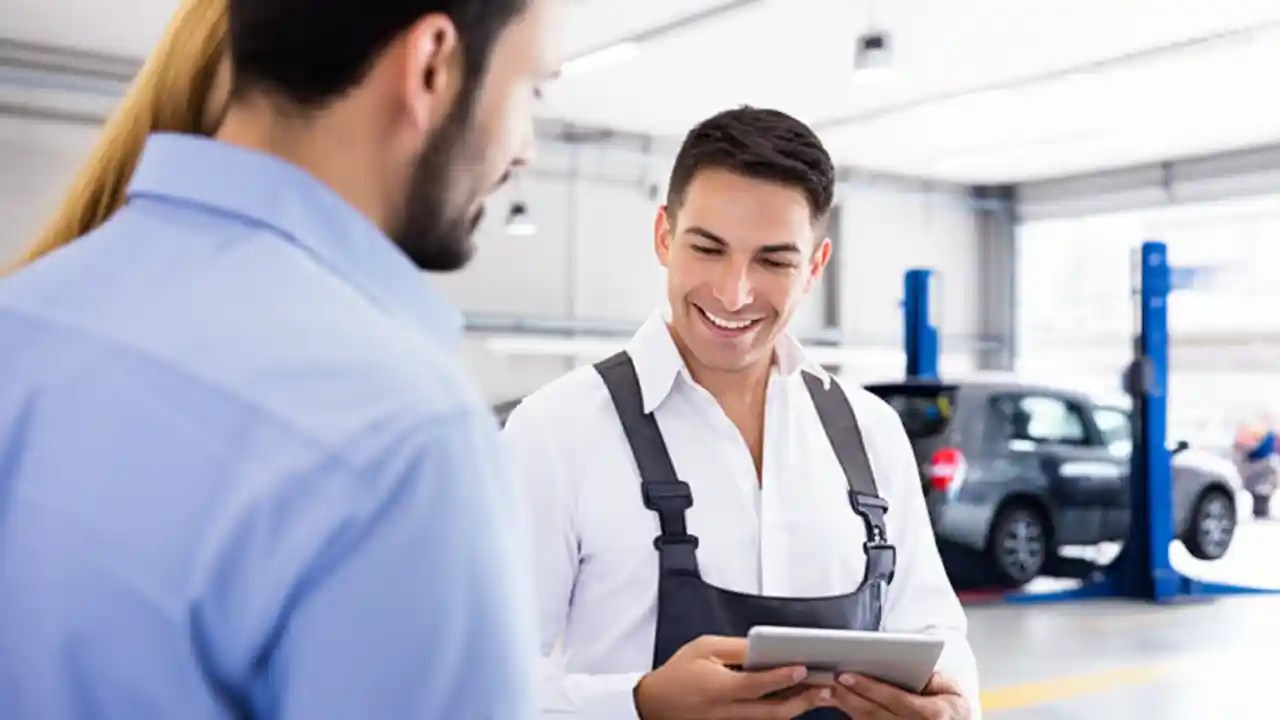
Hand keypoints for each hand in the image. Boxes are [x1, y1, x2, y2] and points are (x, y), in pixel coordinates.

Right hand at [633, 635, 832, 719]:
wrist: (656, 704)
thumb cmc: (677, 673)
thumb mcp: (703, 648)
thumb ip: (735, 648)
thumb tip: (763, 647)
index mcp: (718, 689)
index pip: (756, 685)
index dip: (781, 677)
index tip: (803, 669)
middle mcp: (726, 711)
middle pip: (771, 712)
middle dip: (802, 701)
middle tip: (824, 688)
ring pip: (770, 719)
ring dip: (796, 708)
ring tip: (818, 694)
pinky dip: (780, 712)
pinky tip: (794, 701)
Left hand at [820, 672, 970, 719]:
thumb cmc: (952, 704)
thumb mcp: (949, 685)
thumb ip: (927, 675)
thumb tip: (898, 662)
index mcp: (934, 714)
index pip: (895, 699)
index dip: (869, 687)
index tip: (845, 675)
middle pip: (876, 714)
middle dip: (849, 697)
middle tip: (826, 680)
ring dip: (846, 706)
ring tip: (826, 689)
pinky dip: (853, 715)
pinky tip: (839, 702)